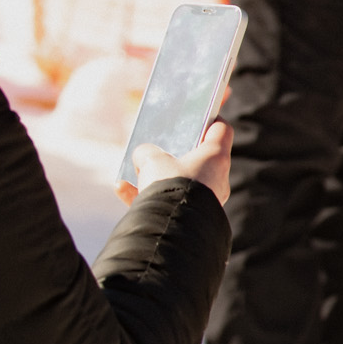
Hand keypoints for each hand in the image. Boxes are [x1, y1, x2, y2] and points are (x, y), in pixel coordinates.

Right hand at [115, 121, 232, 206]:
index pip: (222, 131)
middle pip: (199, 158)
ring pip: (179, 182)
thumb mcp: (152, 160)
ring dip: (155, 177)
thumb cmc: (169, 186)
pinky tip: (121, 189)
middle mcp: (216, 178)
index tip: (201, 115)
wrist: (170, 228)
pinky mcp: (191, 217)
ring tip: (133, 172)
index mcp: (215, 157)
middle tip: (160, 145)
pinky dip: (146, 196)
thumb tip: (143, 157)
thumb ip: (147, 152)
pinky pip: (167, 203)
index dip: (212, 119)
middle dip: (176, 153)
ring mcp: (205, 200)